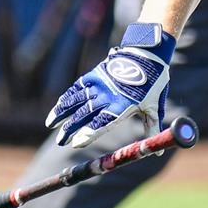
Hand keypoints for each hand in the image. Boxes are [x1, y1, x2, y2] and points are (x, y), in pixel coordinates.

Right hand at [47, 23, 174, 147]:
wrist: (148, 53)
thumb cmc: (154, 83)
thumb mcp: (154, 106)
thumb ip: (151, 129)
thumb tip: (157, 154)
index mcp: (123, 105)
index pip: (103, 122)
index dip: (89, 133)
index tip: (76, 143)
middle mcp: (108, 95)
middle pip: (85, 114)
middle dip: (70, 129)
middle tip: (61, 141)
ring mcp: (100, 83)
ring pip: (76, 100)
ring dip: (62, 112)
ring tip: (50, 124)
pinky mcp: (95, 73)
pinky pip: (77, 87)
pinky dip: (67, 97)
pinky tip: (58, 106)